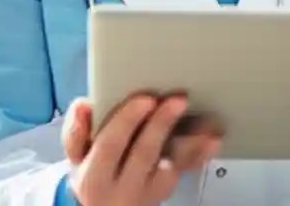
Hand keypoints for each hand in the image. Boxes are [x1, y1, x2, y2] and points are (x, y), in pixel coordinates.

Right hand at [61, 94, 220, 205]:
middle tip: (177, 100)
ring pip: (170, 167)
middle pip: (143, 154)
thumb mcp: (77, 154)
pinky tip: (212, 140)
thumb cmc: (93, 170)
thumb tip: (83, 104)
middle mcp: (123, 187)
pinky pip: (185, 173)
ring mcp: (148, 191)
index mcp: (95, 175)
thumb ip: (77, 129)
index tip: (145, 98)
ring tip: (204, 121)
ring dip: (189, 142)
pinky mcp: (166, 190)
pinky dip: (200, 155)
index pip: (110, 145)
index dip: (127, 120)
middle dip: (161, 124)